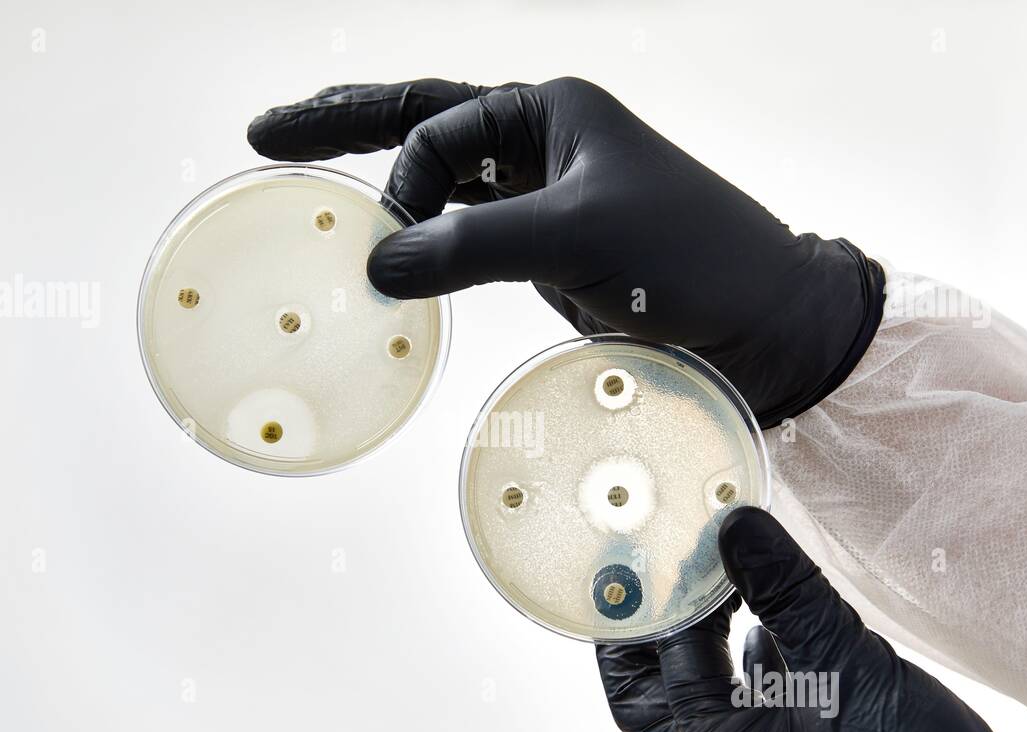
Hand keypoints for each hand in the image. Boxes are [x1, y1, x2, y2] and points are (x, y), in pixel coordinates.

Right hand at [247, 77, 883, 427]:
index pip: (439, 129)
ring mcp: (540, 205)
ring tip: (303, 168)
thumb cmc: (689, 258)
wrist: (761, 324)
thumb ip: (473, 244)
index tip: (388, 250)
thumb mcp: (577, 234)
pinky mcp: (546, 260)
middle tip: (265, 133)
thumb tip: (377, 264)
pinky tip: (386, 257)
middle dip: (344, 128)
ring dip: (380, 186)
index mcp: (550, 111)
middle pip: (422, 127)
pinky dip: (423, 249)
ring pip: (441, 186)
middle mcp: (540, 147)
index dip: (402, 186)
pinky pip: (465, 245)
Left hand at [597, 507, 1002, 731]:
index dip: (664, 598)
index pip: (660, 660)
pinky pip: (747, 711)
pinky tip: (767, 626)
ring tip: (705, 583)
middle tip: (650, 577)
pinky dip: (746, 667)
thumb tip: (736, 525)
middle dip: (648, 636)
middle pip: (654, 692)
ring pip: (702, 701)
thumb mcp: (841, 662)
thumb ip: (786, 590)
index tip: (672, 546)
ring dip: (700, 646)